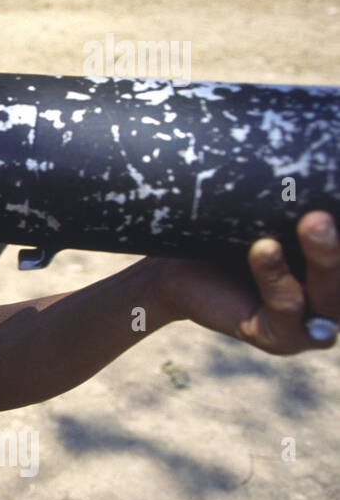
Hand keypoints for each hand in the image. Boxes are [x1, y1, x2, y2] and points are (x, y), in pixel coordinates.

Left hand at [158, 210, 338, 354]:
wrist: (177, 268)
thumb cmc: (230, 234)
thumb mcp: (272, 213)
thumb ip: (305, 200)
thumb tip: (325, 160)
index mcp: (339, 269)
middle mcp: (337, 297)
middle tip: (328, 212)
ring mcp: (314, 323)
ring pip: (331, 296)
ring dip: (326, 258)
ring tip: (315, 221)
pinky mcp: (279, 339)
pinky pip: (286, 309)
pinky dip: (276, 276)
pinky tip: (265, 248)